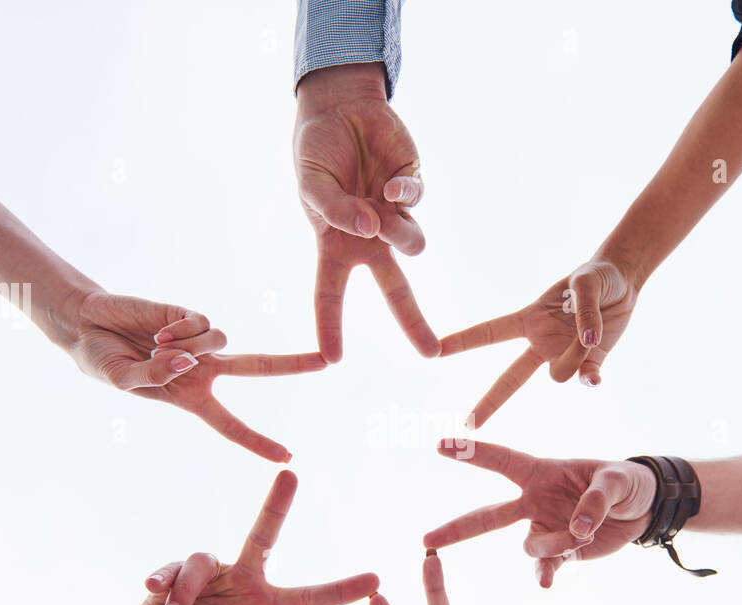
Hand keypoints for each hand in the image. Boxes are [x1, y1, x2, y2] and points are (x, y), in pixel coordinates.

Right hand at [68, 291, 326, 461]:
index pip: (231, 425)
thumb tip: (186, 359)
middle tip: (327, 362)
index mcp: (191, 398)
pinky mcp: (188, 314)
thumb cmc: (102, 362)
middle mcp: (202, 369)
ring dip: (192, 346)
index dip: (258, 442)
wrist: (85, 326)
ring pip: (222, 342)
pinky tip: (158, 331)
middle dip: (292, 364)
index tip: (288, 458)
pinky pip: (202, 324)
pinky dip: (182, 330)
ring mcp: (198, 340)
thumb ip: (152, 376)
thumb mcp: (122, 381)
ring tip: (156, 346)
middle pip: (258, 367)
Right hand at [117, 470, 378, 604]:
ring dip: (186, 589)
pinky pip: (175, 566)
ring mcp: (212, 574)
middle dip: (276, 504)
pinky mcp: (179, 571)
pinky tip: (151, 592)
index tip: (376, 580)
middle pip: (264, 539)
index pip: (310, 601)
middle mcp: (244, 585)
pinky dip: (164, 580)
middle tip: (290, 472)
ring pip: (204, 561)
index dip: (341, 591)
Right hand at [294, 63, 437, 361]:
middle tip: (431, 353)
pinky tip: (388, 184)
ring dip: (400, 235)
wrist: (338, 108)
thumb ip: (333, 210)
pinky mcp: (411, 186)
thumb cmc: (317, 152)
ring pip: (412, 243)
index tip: (331, 359)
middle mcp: (370, 238)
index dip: (329, 327)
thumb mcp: (310, 184)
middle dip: (414, 322)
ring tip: (379, 217)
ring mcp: (393, 214)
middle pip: (396, 291)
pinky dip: (402, 196)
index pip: (330, 295)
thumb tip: (367, 229)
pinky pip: (414, 201)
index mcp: (336, 246)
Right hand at [422, 440, 657, 587]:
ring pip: (529, 545)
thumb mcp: (617, 480)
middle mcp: (535, 502)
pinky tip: (546, 583)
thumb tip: (577, 530)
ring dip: (552, 545)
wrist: (644, 509)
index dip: (472, 452)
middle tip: (427, 542)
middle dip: (457, 529)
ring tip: (583, 534)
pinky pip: (546, 566)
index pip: (501, 461)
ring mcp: (546, 528)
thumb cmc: (626, 481)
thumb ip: (595, 501)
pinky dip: (545, 574)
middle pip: (488, 516)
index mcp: (543, 473)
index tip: (442, 445)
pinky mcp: (563, 552)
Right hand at [439, 259, 637, 427]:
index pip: (489, 333)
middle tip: (469, 425)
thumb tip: (588, 343)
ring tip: (592, 328)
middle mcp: (541, 344)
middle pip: (509, 379)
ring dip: (574, 356)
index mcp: (529, 320)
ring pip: (559, 374)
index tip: (435, 350)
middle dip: (489, 402)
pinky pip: (586, 379)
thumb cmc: (597, 275)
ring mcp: (563, 356)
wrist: (624, 282)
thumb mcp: (587, 282)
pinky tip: (595, 378)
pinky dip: (590, 379)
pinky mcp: (590, 363)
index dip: (462, 341)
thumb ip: (584, 311)